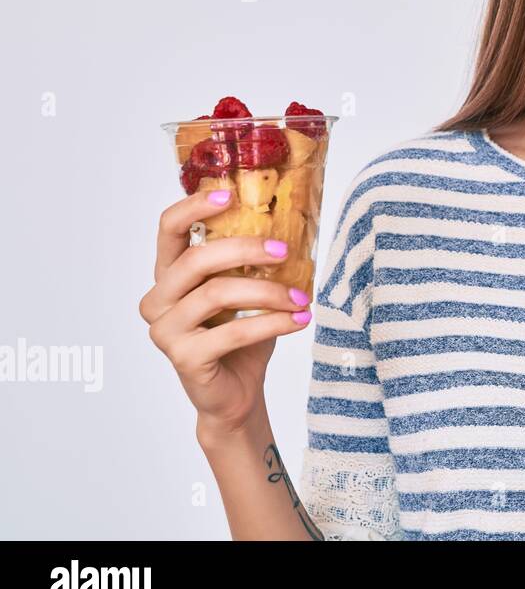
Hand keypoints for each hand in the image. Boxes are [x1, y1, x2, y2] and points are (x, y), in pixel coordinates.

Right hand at [138, 189, 314, 438]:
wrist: (236, 393)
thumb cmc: (242, 337)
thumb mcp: (248, 290)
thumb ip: (253, 261)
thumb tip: (294, 222)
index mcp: (170, 274)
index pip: (169, 229)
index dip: (194, 207)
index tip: (229, 195)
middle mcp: (158, 299)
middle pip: (197, 259)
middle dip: (246, 250)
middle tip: (286, 252)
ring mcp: (166, 330)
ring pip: (217, 294)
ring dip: (269, 293)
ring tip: (302, 300)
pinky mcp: (183, 358)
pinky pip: (233, 332)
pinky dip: (272, 324)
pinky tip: (298, 321)